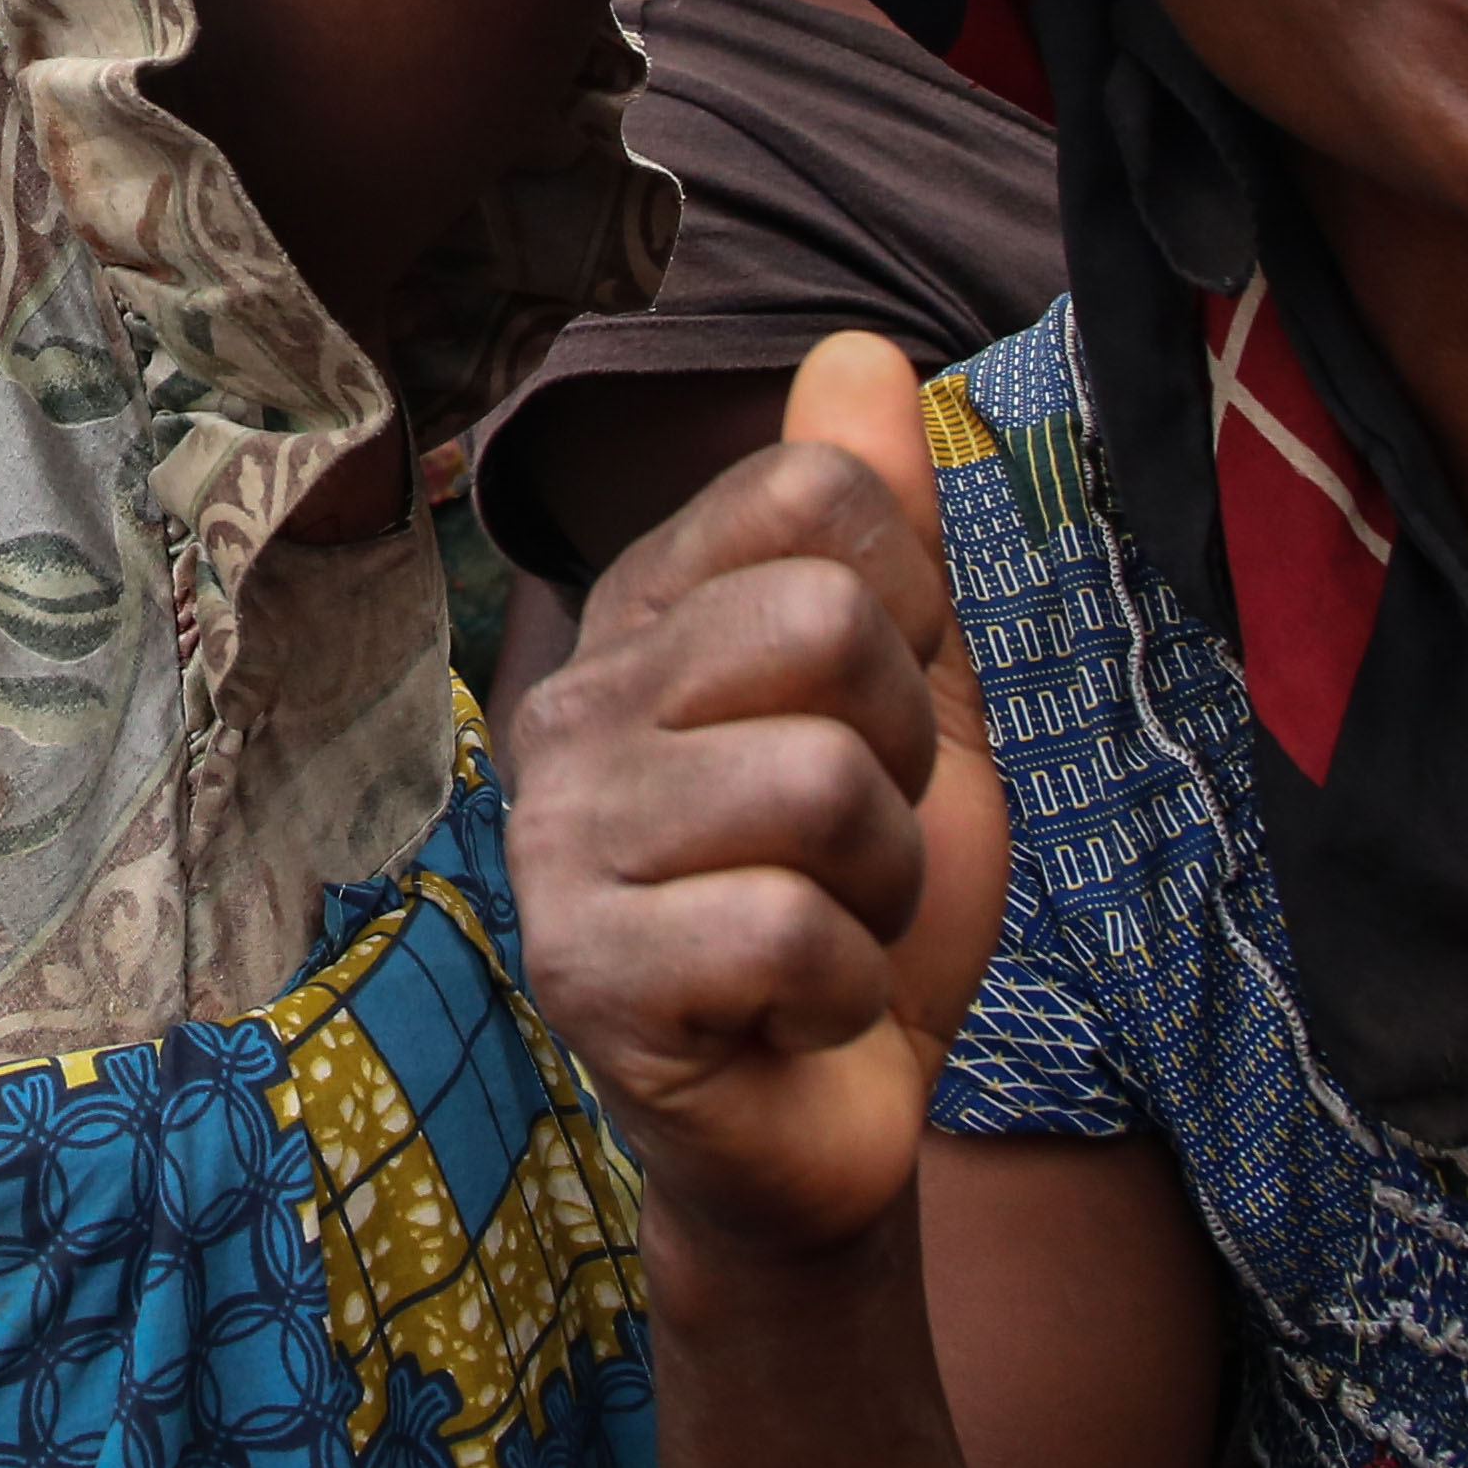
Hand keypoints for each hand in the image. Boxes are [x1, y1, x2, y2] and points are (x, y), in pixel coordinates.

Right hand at [508, 332, 1006, 1261]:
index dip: (904, 616)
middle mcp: (571, 700)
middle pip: (821, 623)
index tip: (867, 721)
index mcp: (643, 614)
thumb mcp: (909, 696)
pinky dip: (845, 986)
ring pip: (819, 782)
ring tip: (826, 929)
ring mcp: (558, 834)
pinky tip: (790, 1007)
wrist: (830, 1122)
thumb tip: (858, 345)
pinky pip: (791, 927)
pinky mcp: (581, 970)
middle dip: (900, 759)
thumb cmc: (859, 897)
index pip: (812, 497)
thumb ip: (882, 529)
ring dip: (884, 886)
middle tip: (850, 846)